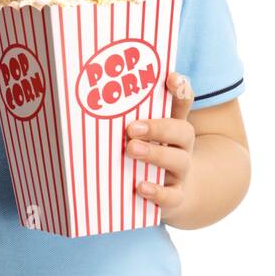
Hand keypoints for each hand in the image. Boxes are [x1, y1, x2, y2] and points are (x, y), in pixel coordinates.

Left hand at [124, 72, 194, 217]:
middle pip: (183, 132)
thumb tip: (91, 97)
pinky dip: (158, 192)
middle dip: (159, 127)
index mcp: (172, 127)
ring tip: (131, 150)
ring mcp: (180, 173)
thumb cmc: (146, 157)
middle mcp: (181, 147)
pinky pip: (172, 196)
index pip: (182, 104)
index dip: (181, 90)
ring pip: (179, 161)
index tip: (171, 78)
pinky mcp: (175, 197)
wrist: (170, 195)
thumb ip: (125, 119)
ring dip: (155, 154)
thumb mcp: (141, 136)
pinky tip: (141, 187)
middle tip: (131, 128)